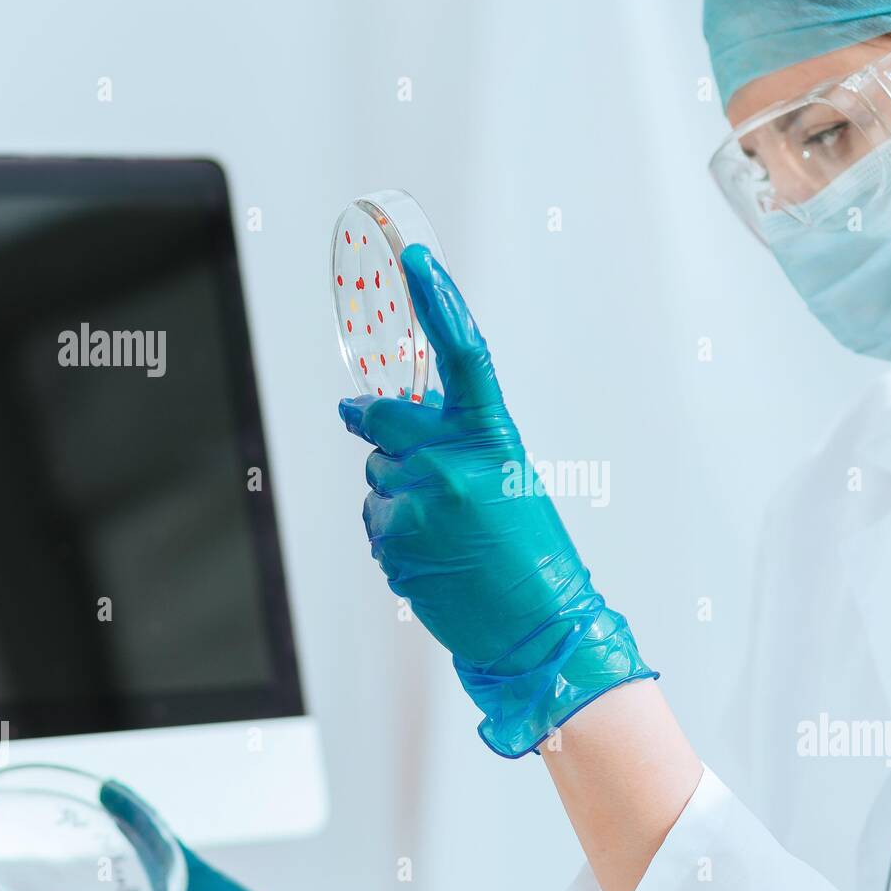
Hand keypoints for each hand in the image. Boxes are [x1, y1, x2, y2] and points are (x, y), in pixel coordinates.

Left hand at [340, 243, 654, 756]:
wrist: (538, 629)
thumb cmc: (533, 557)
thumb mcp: (509, 482)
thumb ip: (459, 447)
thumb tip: (396, 426)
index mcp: (492, 440)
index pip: (465, 357)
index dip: (441, 303)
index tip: (416, 261)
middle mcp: (452, 463)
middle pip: (383, 420)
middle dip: (369, 421)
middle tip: (353, 413)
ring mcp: (418, 502)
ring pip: (374, 478)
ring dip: (391, 491)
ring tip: (439, 530)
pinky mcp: (393, 541)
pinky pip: (373, 519)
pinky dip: (391, 532)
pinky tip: (429, 557)